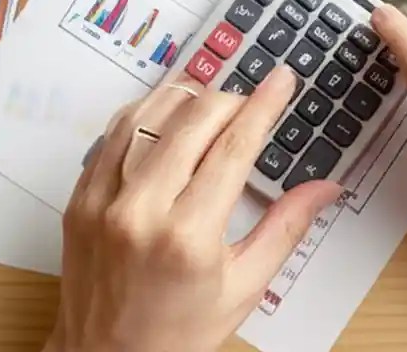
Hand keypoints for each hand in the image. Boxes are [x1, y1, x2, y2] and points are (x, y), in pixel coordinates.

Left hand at [45, 67, 340, 351]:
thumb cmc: (176, 334)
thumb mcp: (244, 287)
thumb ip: (286, 228)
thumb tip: (326, 187)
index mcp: (189, 236)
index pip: (234, 147)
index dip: (263, 106)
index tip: (281, 81)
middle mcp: (141, 211)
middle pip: (192, 120)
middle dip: (230, 98)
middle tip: (252, 97)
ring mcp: (103, 202)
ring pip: (146, 115)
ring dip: (185, 96)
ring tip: (212, 98)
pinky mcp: (80, 199)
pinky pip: (111, 135)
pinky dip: (143, 114)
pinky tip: (165, 114)